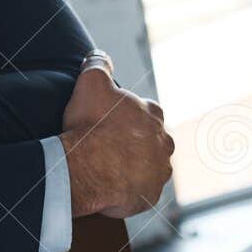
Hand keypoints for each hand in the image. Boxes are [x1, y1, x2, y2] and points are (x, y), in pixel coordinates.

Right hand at [60, 64, 173, 219]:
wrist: (88, 167)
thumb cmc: (91, 125)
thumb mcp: (90, 83)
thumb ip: (98, 65)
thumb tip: (100, 56)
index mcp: (153, 114)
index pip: (148, 112)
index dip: (129, 117)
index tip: (112, 123)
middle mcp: (163, 141)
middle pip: (153, 141)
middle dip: (137, 144)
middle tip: (110, 148)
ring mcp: (159, 170)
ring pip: (151, 168)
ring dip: (136, 168)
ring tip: (110, 171)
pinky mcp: (151, 195)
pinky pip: (142, 192)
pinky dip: (130, 190)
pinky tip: (111, 188)